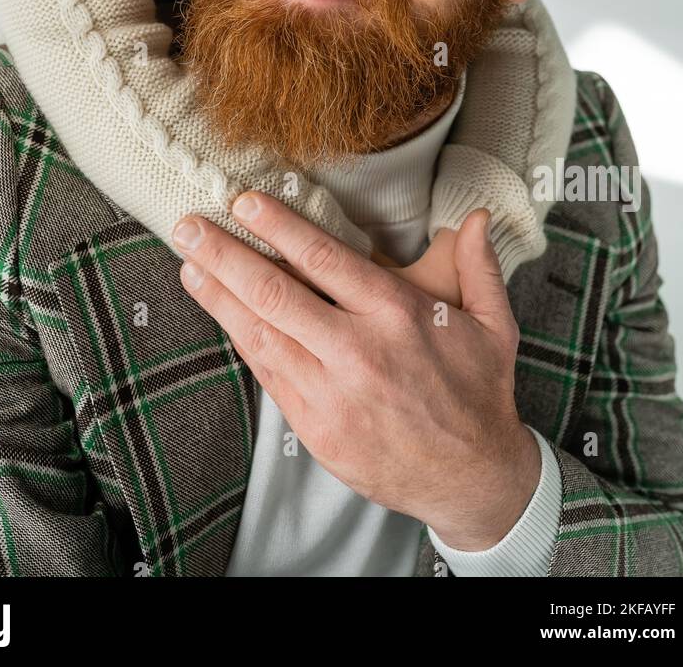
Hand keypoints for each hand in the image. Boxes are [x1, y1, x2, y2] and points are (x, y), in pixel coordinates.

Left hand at [172, 196, 539, 548]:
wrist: (472, 479)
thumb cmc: (478, 393)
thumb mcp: (493, 325)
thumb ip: (478, 266)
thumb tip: (478, 217)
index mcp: (397, 315)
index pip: (325, 260)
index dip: (279, 228)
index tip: (245, 203)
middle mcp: (358, 351)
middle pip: (276, 294)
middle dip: (226, 256)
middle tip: (189, 226)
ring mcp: (332, 394)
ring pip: (261, 335)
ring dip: (219, 297)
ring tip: (188, 263)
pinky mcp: (316, 428)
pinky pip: (268, 374)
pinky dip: (240, 340)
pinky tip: (220, 313)